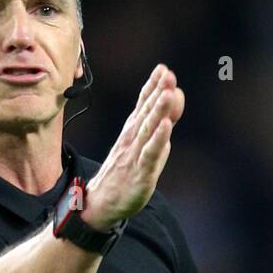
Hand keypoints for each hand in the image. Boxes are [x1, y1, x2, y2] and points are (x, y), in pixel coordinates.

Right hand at [83, 64, 184, 228]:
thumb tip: (172, 107)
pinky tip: (166, 126)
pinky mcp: (140, 172)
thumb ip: (158, 127)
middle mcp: (132, 139)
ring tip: (168, 92)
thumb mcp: (141, 147)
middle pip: (146, 112)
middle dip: (157, 92)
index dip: (152, 86)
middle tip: (168, 74)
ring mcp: (135, 155)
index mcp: (132, 131)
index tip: (163, 69)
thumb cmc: (122, 173)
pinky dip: (158, 139)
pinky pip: (150, 153)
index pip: (143, 105)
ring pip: (148, 129)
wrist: (100, 203)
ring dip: (158, 110)